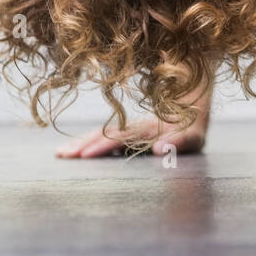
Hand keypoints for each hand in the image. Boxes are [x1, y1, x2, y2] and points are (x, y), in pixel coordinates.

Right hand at [55, 115, 206, 158]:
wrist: (192, 99)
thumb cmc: (194, 127)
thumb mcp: (194, 136)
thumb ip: (180, 142)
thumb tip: (160, 151)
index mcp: (150, 129)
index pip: (122, 138)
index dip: (104, 146)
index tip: (85, 155)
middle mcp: (136, 126)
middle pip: (107, 135)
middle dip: (85, 145)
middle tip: (64, 156)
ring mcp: (130, 127)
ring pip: (102, 133)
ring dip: (82, 142)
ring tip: (61, 153)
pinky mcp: (127, 130)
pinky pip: (103, 134)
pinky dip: (87, 140)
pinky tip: (73, 147)